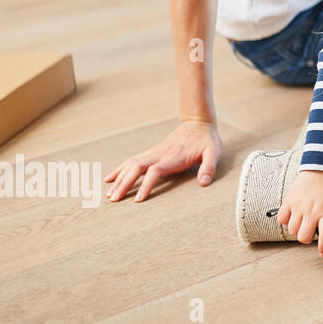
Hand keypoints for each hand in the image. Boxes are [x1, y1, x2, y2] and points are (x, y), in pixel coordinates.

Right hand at [105, 118, 220, 202]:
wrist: (197, 123)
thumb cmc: (206, 141)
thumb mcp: (213, 152)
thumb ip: (209, 167)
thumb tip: (204, 182)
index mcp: (173, 157)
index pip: (155, 171)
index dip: (146, 185)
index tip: (138, 199)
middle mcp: (159, 154)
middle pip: (137, 168)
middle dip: (124, 184)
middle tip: (114, 200)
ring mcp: (153, 152)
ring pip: (131, 164)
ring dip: (119, 178)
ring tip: (109, 194)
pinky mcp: (151, 152)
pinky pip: (131, 161)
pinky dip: (119, 170)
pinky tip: (109, 179)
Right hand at [277, 170, 322, 255]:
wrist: (321, 168)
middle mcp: (312, 211)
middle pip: (303, 237)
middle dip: (306, 238)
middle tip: (310, 231)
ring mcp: (299, 206)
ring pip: (291, 231)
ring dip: (297, 229)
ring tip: (302, 221)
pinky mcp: (289, 201)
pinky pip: (282, 219)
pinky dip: (286, 220)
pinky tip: (293, 214)